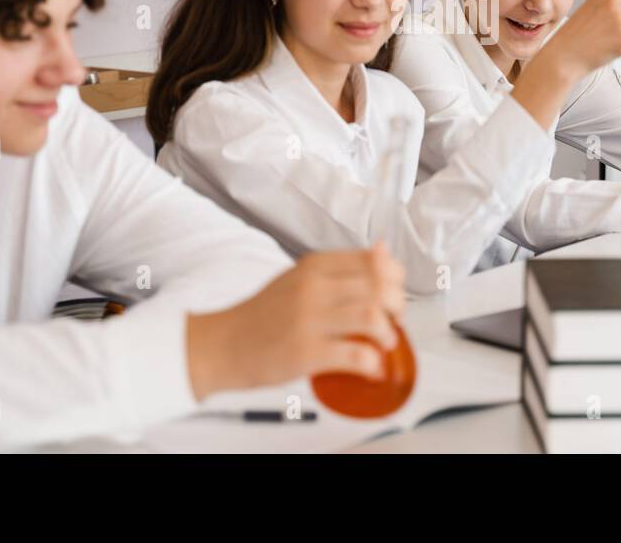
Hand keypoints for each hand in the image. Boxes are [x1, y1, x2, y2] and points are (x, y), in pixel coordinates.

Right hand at [185, 244, 405, 399]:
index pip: (374, 261)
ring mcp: (308, 319)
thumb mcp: (300, 278)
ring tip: (383, 345)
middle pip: (379, 287)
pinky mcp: (305, 352)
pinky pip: (356, 355)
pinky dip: (373, 364)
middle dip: (397, 307)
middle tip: (393, 323)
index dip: (395, 279)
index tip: (394, 295)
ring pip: (372, 317)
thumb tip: (383, 250)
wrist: (223, 345)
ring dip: (388, 334)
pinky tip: (372, 369)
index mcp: (315, 266)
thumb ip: (340, 267)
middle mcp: (313, 287)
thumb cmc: (264, 315)